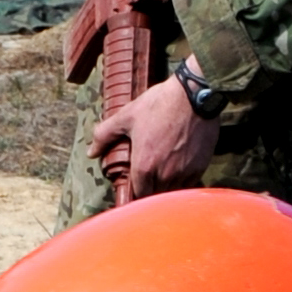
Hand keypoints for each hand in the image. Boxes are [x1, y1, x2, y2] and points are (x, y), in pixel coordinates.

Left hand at [90, 73, 208, 198]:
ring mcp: (184, 172)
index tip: (135, 186)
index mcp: (143, 166)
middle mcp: (164, 174)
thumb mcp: (126, 116)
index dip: (135, 192)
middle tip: (148, 180)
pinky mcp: (200, 166)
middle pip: (155, 197)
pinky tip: (180, 169)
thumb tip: (91, 152)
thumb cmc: (159, 104)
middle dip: (150, 191)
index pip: (138, 195)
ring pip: (173, 193)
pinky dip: (183, 182)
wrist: (194, 94)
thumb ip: (104, 135)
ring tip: (163, 176)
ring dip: (167, 189)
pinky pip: (190, 184)